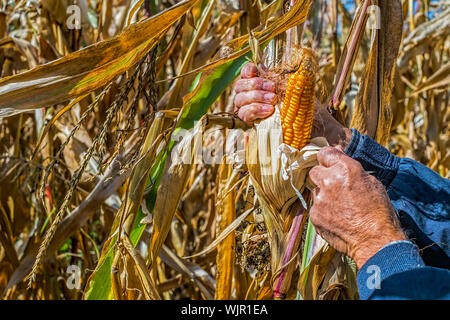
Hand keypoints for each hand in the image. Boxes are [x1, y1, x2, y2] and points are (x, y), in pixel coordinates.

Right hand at [234, 63, 351, 147]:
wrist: (318, 131)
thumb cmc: (310, 109)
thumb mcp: (300, 88)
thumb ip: (286, 77)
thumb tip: (275, 64)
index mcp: (263, 85)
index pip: (247, 74)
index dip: (248, 71)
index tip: (257, 70)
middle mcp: (253, 97)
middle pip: (239, 87)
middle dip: (255, 84)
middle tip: (273, 88)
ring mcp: (250, 111)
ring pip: (240, 100)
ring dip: (256, 96)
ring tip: (273, 101)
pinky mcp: (252, 125)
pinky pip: (244, 115)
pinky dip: (254, 110)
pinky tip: (268, 111)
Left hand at [309, 147, 406, 268]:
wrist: (375, 240)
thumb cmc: (378, 211)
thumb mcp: (372, 182)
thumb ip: (352, 168)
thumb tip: (339, 155)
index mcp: (346, 169)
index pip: (324, 153)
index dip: (328, 159)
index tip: (330, 164)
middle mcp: (329, 181)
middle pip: (314, 171)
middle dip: (323, 177)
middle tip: (336, 187)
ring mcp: (319, 199)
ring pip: (315, 191)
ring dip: (324, 195)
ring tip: (340, 207)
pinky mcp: (315, 215)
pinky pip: (315, 208)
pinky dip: (323, 212)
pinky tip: (337, 218)